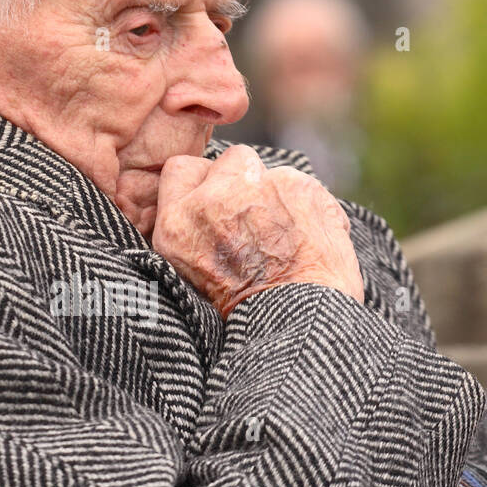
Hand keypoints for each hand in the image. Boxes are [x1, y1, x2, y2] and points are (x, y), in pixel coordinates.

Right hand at [152, 145, 363, 317]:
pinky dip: (309, 210)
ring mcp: (260, 187)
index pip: (181, 170)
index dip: (202, 183)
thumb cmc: (245, 313)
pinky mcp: (301, 187)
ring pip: (273, 173)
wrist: (298, 325)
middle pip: (231, 161)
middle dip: (245, 183)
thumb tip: (202, 201)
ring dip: (279, 197)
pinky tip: (309, 241)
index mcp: (177, 224)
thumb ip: (188, 228)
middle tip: (256, 223)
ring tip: (286, 241)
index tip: (217, 203)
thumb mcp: (186, 275)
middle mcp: (214, 199)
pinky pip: (305, 188)